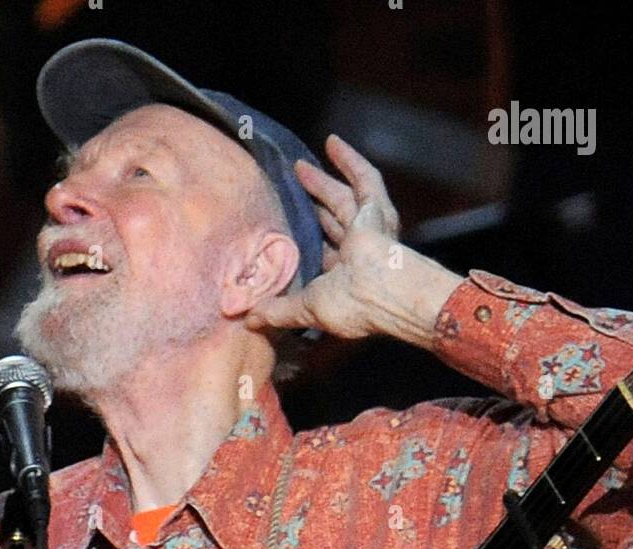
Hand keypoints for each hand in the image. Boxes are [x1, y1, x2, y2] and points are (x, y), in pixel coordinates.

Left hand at [245, 133, 402, 339]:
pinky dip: (350, 161)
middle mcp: (357, 254)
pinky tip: (332, 143)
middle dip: (313, 208)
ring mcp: (370, 230)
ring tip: (300, 166)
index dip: (306, 248)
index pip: (322, 257)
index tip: (286, 237)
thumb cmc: (349, 305)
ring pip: (343, 199)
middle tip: (292, 192)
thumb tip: (248, 320)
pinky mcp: (377, 211)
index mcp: (343, 279)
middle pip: (330, 222)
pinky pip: (364, 180)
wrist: (383, 292)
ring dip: (322, 182)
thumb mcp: (305, 308)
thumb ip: (277, 311)